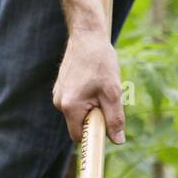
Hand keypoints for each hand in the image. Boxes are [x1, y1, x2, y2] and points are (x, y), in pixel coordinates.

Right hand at [52, 29, 125, 143]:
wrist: (87, 36)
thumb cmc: (100, 61)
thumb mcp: (112, 91)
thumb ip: (114, 118)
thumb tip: (118, 140)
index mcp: (70, 106)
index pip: (80, 136)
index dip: (95, 135)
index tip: (107, 124)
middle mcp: (59, 102)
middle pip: (79, 124)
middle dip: (95, 117)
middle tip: (106, 98)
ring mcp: (58, 94)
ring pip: (79, 112)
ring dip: (92, 106)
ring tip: (100, 86)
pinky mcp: (61, 87)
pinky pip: (76, 102)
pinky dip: (87, 97)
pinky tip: (93, 80)